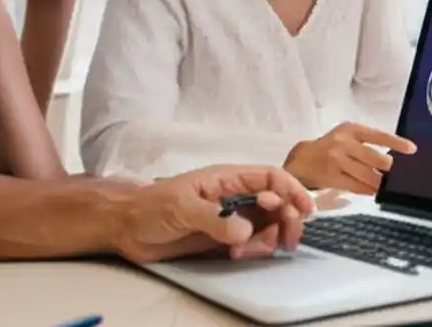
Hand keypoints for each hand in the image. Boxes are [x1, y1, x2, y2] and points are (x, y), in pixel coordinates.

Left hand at [113, 165, 313, 262]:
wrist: (126, 228)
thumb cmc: (150, 207)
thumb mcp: (180, 208)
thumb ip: (214, 219)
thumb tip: (244, 232)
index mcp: (226, 179)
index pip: (269, 177)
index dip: (291, 190)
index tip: (304, 209)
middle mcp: (234, 197)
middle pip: (276, 203)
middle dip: (287, 219)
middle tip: (285, 238)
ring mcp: (230, 219)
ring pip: (267, 226)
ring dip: (269, 239)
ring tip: (249, 250)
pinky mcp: (224, 240)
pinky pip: (252, 244)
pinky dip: (253, 251)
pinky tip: (236, 255)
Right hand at [284, 122, 416, 194]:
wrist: (303, 158)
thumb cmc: (331, 146)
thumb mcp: (347, 135)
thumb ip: (367, 142)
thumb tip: (393, 157)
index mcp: (351, 129)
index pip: (378, 135)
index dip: (397, 143)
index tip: (412, 150)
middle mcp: (344, 143)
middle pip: (375, 159)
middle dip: (390, 169)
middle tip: (400, 175)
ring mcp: (337, 160)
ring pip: (368, 175)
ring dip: (381, 182)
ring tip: (389, 185)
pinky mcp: (332, 177)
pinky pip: (357, 186)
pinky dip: (368, 190)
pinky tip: (374, 191)